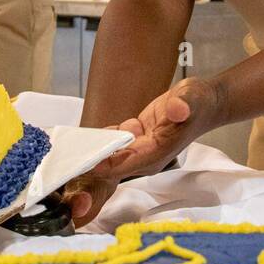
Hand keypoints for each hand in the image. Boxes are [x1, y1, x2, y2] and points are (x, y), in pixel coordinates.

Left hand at [62, 76, 225, 227]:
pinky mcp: (134, 137)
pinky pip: (110, 141)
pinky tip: (77, 136)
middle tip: (61, 159)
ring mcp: (139, 148)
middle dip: (89, 163)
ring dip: (87, 152)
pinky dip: (95, 139)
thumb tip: (176, 110)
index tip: (82, 162)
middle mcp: (146, 155)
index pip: (126, 162)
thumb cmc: (199, 103)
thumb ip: (183, 106)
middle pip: (112, 163)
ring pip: (108, 153)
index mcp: (157, 152)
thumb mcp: (193, 99)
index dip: (104, 164)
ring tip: (60, 148)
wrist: (203, 103)